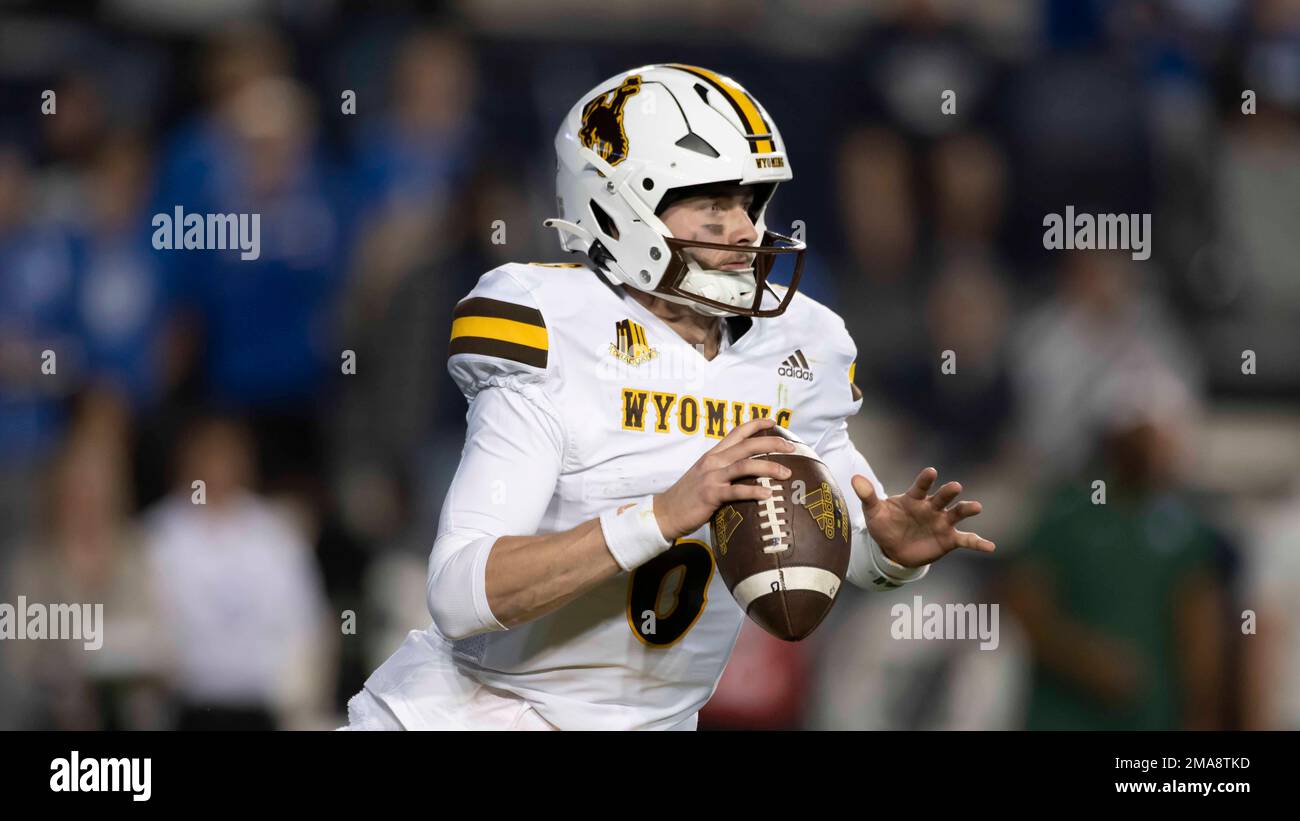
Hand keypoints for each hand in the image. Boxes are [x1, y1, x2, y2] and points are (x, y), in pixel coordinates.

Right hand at [653, 418, 794, 540]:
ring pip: (746, 466)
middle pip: (747, 446)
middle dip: (772, 443)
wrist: (666, 512)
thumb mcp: (705, 475)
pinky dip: (755, 491)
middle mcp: (713, 461)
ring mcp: (712, 477)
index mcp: (713, 454)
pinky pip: (737, 491)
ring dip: (770, 467)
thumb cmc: (688, 496)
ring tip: (787, 473)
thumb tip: (748, 472)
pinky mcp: (711, 495)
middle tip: (791, 448)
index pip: (737, 432)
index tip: (774, 421)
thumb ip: (723, 469)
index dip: (756, 424)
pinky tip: (769, 494)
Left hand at [851, 467, 994, 567]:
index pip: (921, 486)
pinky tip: (991, 546)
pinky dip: (979, 543)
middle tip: (955, 486)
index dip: (926, 480)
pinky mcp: (949, 539)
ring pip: (957, 513)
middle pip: (942, 497)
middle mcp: (931, 507)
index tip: (931, 471)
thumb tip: (854, 479)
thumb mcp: (873, 512)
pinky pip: (966, 540)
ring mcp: (942, 522)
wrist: (892, 549)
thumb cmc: (885, 525)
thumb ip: (867, 496)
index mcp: (914, 498)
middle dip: (948, 492)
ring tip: (976, 507)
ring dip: (966, 509)